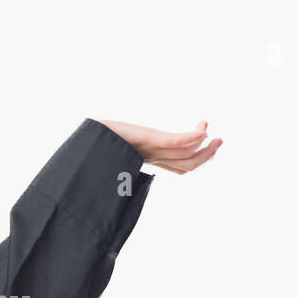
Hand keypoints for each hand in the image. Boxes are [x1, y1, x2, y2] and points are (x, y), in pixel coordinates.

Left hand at [96, 119, 222, 174]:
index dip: (196, 159)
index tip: (207, 143)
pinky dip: (190, 138)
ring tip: (214, 136)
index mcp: (143, 159)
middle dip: (206, 155)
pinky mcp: (144, 140)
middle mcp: (148, 158)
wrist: (78, 146)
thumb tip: (131, 140)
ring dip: (204, 146)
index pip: (177, 166)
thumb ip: (129, 144)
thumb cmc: (91, 145)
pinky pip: (173, 143)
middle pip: (186, 164)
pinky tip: (202, 132)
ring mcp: (147, 150)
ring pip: (184, 156)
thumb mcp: (115, 143)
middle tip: (219, 141)